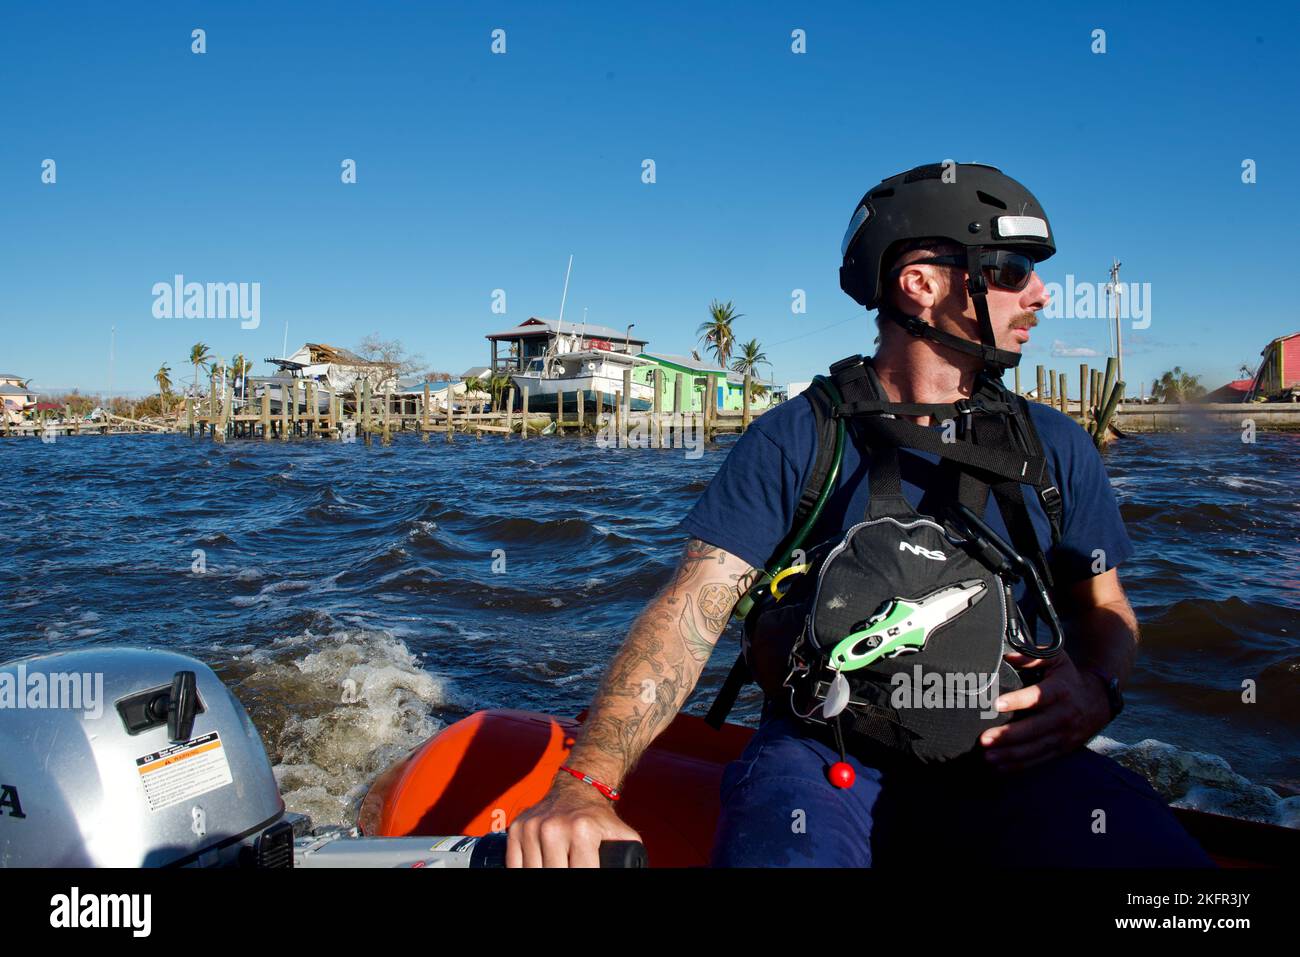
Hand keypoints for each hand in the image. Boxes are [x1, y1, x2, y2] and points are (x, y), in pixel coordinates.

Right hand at [506, 779, 642, 867]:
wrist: (576, 788)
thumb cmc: (600, 818)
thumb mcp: (622, 835)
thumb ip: (631, 857)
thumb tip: (633, 869)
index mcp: (582, 830)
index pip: (581, 873)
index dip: (585, 879)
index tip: (587, 875)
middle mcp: (553, 827)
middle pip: (553, 874)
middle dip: (563, 876)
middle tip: (571, 869)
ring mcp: (531, 827)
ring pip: (532, 872)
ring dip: (543, 873)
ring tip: (558, 865)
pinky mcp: (516, 828)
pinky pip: (514, 864)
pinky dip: (524, 869)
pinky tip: (539, 866)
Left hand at [979, 650, 1110, 771]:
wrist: (1097, 700)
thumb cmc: (1067, 677)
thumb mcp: (1056, 659)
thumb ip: (1033, 656)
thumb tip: (1009, 656)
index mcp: (1061, 691)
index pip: (1038, 697)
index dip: (1018, 701)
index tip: (996, 704)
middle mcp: (1064, 715)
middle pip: (1034, 728)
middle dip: (1009, 736)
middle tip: (984, 739)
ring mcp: (1064, 735)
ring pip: (1035, 748)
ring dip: (1010, 755)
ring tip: (988, 757)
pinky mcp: (1062, 749)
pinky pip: (1039, 759)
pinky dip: (1019, 766)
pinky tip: (999, 767)